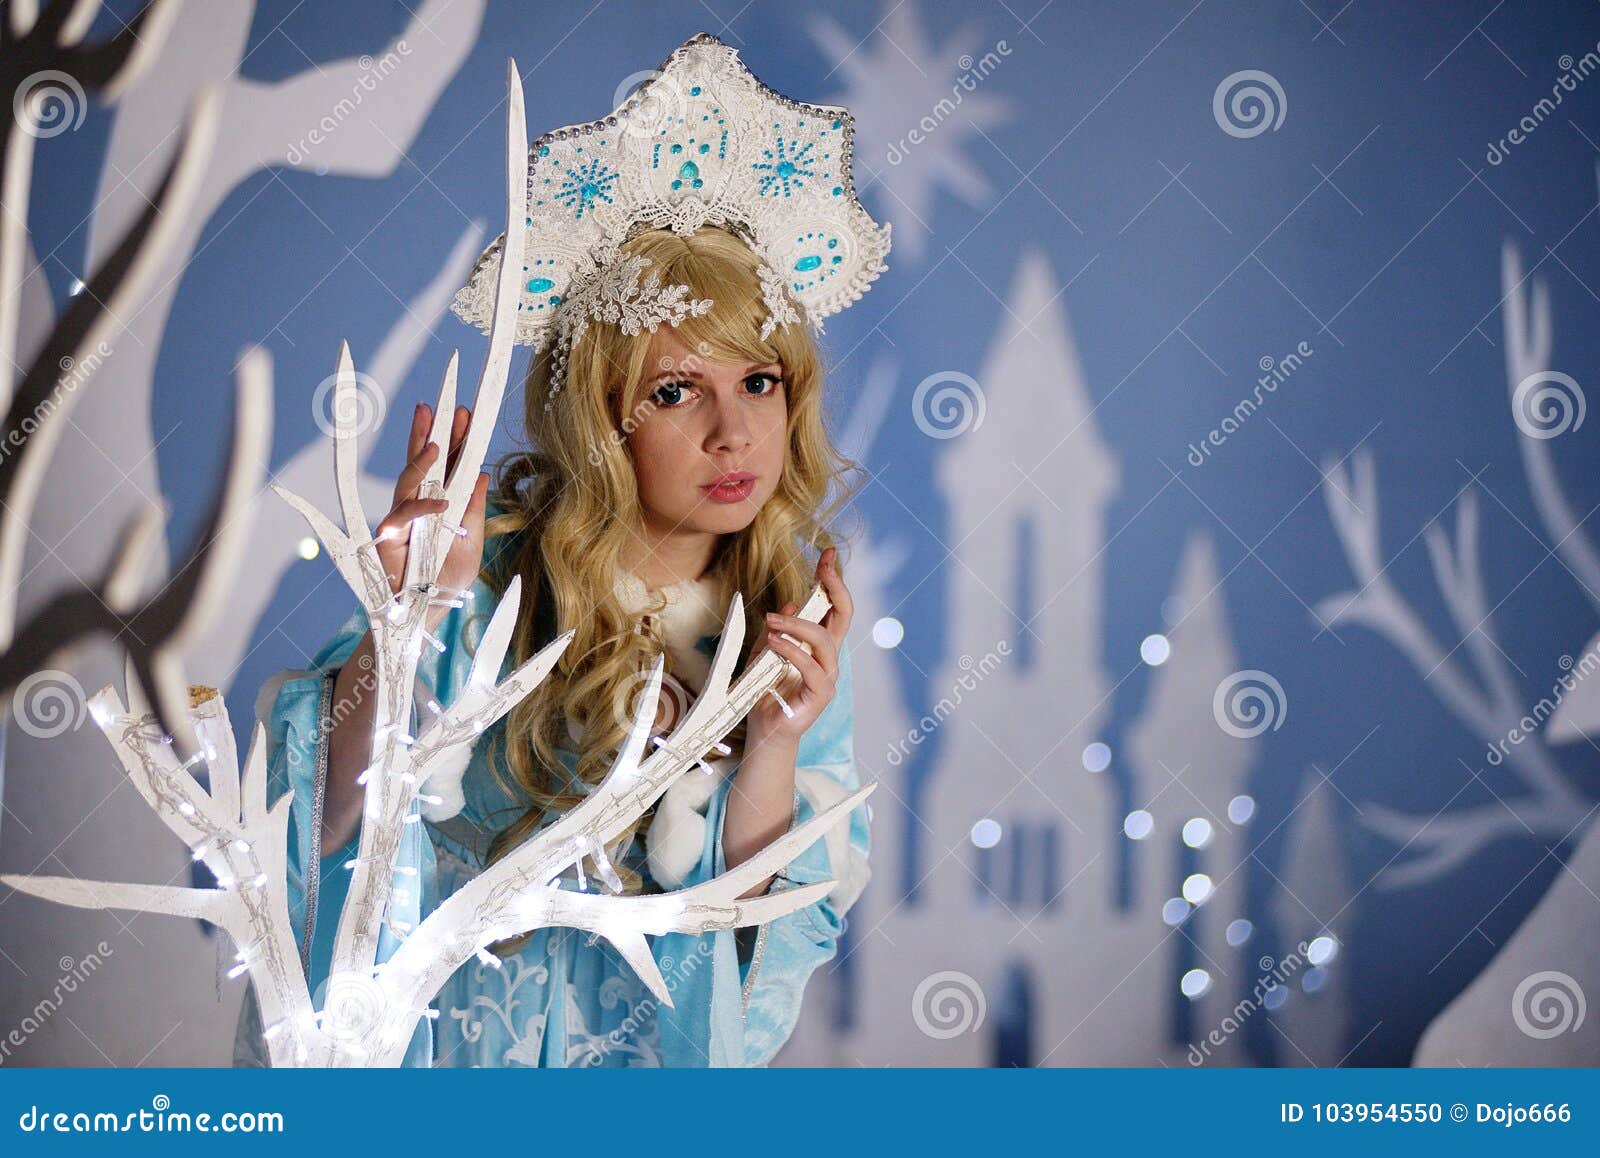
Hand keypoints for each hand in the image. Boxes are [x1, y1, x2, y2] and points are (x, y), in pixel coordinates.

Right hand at [373, 402, 488, 616]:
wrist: (426, 615)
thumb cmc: (446, 581)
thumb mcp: (471, 542)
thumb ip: (474, 510)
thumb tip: (483, 475)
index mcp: (441, 506)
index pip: (448, 468)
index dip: (456, 443)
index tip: (466, 417)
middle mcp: (419, 508)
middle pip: (424, 464)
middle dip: (434, 434)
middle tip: (446, 408)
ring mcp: (402, 519)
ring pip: (408, 481)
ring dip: (421, 459)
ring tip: (436, 440)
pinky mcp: (389, 537)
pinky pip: (403, 516)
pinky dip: (421, 509)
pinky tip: (439, 504)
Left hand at [743, 547, 852, 745]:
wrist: (765, 731)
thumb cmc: (766, 692)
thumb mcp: (765, 653)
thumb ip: (777, 630)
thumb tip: (790, 602)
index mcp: (819, 645)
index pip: (834, 606)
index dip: (833, 580)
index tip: (826, 555)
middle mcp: (828, 657)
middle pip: (843, 615)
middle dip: (835, 587)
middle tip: (821, 566)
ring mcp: (828, 675)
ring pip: (824, 640)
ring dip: (798, 624)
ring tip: (773, 619)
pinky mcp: (820, 695)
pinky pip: (811, 667)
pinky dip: (792, 651)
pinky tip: (775, 642)